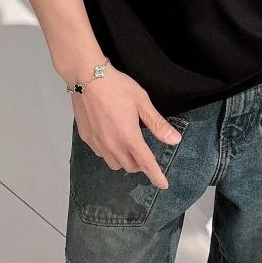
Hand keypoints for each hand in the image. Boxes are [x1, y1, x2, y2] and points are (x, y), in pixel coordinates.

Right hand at [68, 64, 182, 189]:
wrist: (87, 77)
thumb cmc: (117, 87)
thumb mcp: (142, 102)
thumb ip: (157, 124)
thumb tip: (175, 140)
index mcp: (129, 137)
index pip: (146, 163)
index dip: (156, 175)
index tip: (163, 184)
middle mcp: (112, 144)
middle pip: (130, 167)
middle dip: (140, 165)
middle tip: (145, 152)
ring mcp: (97, 143)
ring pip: (114, 164)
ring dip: (124, 161)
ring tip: (128, 147)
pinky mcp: (86, 138)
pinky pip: (101, 154)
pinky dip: (110, 153)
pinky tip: (111, 140)